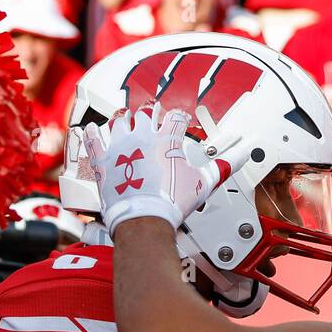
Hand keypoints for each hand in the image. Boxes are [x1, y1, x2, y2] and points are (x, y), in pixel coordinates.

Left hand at [84, 103, 244, 235]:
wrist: (144, 219)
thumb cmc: (172, 203)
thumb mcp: (202, 184)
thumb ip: (220, 168)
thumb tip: (239, 159)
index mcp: (167, 139)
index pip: (175, 117)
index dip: (179, 117)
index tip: (179, 119)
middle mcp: (142, 136)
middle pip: (145, 112)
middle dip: (150, 112)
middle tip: (152, 113)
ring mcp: (120, 146)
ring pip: (119, 119)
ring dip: (123, 117)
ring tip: (124, 117)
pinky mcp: (102, 159)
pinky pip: (92, 138)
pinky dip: (92, 132)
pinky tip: (93, 129)